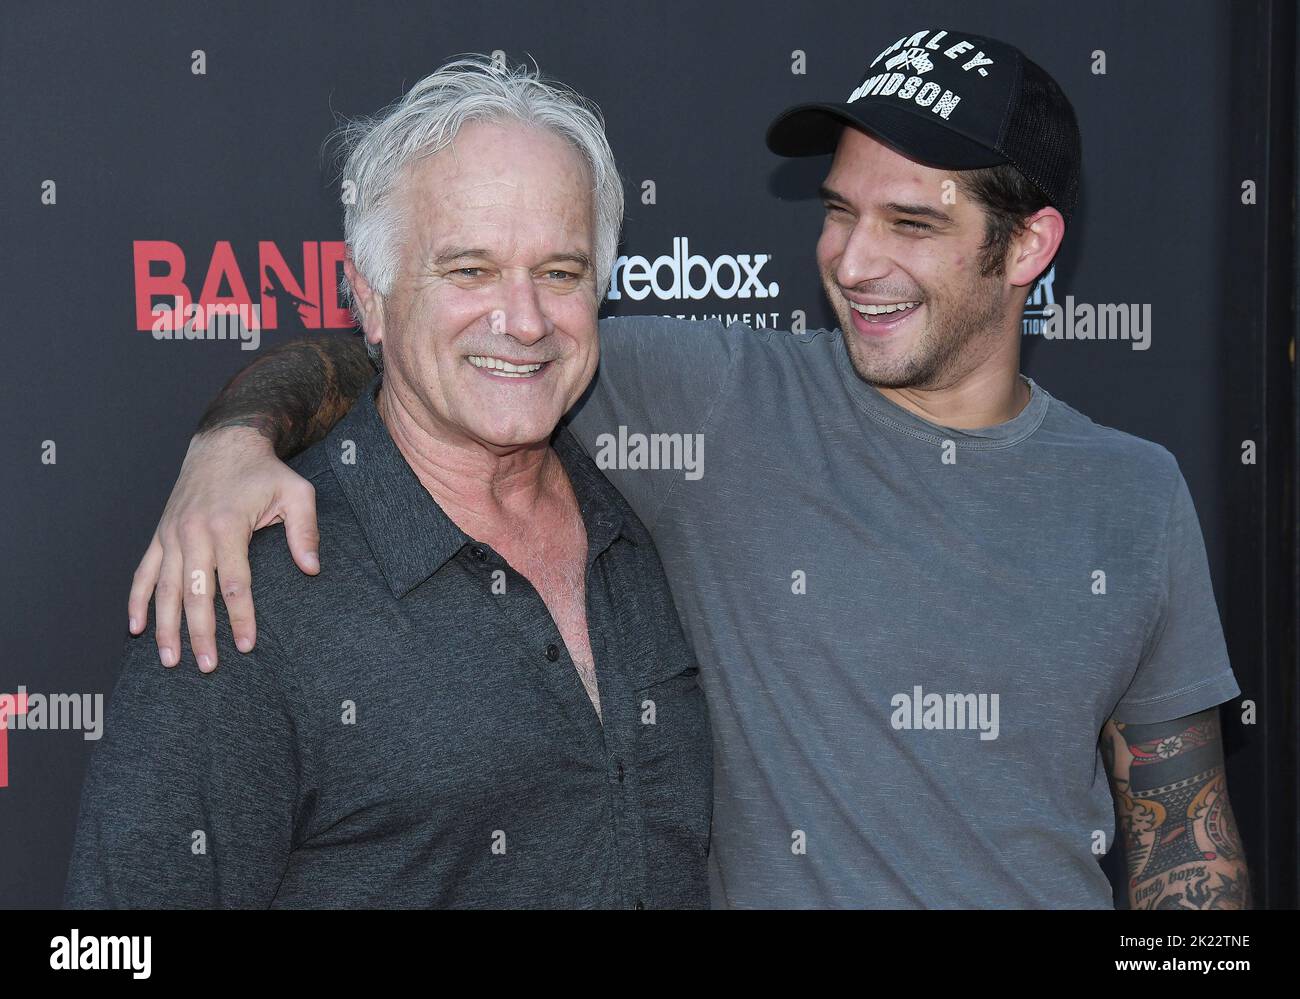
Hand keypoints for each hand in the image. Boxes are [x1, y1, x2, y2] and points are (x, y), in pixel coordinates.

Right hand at [128, 428, 320, 671]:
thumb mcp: (297, 492)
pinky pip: (144, 572)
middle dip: (201, 632)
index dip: (240, 616)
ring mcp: (172, 534)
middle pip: (195, 593)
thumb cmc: (264, 472)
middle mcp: (193, 532)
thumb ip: (306, 531)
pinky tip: (137, 627)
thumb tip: (311, 569)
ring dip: (166, 626)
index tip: (246, 645)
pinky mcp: (160, 534)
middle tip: (209, 665)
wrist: (225, 443)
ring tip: (171, 660)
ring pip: (165, 589)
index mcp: (227, 524)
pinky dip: (138, 600)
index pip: (235, 582)